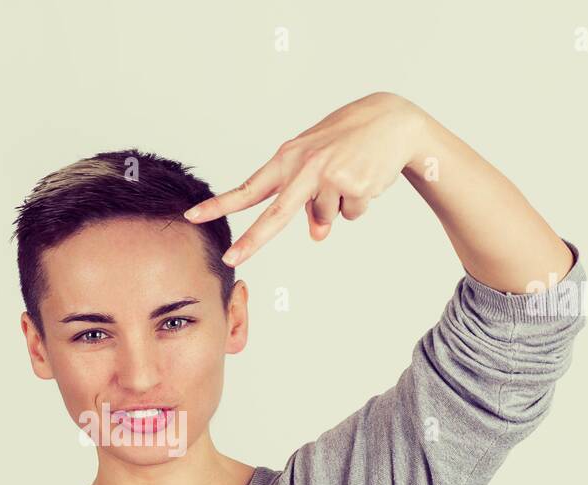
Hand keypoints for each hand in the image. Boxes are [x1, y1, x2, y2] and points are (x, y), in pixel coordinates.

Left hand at [183, 91, 425, 266]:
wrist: (393, 121)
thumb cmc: (349, 141)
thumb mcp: (320, 165)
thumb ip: (309, 201)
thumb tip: (317, 236)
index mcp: (288, 158)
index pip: (248, 187)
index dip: (220, 203)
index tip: (194, 215)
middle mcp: (305, 167)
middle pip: (275, 214)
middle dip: (252, 240)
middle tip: (231, 260)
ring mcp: (329, 177)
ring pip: (325, 218)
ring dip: (339, 206)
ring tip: (352, 175)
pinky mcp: (354, 186)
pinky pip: (350, 214)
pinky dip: (359, 204)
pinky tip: (366, 179)